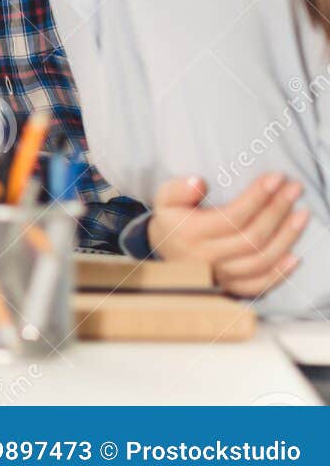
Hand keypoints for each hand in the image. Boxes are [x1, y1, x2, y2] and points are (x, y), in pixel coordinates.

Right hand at [148, 173, 307, 297]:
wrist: (163, 250)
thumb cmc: (172, 219)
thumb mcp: (165, 198)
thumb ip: (177, 189)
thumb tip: (199, 183)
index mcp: (190, 234)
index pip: (233, 216)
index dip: (258, 197)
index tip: (276, 178)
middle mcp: (206, 258)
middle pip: (252, 237)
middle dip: (278, 211)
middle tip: (294, 189)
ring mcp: (220, 275)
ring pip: (261, 260)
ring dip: (286, 237)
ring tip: (301, 214)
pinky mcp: (230, 287)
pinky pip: (259, 285)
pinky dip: (280, 274)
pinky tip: (295, 256)